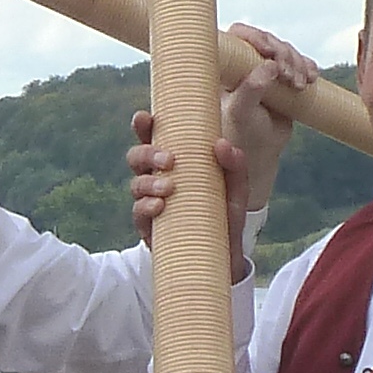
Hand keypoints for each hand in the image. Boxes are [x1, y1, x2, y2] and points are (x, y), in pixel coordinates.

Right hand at [126, 109, 254, 277]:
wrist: (224, 254)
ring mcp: (150, 202)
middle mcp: (157, 178)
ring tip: (169, 187)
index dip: (143, 126)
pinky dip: (146, 207)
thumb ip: (235, 164)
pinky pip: (138, 213)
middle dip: (147, 153)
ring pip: (135, 184)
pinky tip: (160, 206)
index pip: (153, 138)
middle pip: (136, 157)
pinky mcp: (148, 227)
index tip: (145, 118)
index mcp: (175, 163)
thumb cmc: (225, 213)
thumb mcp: (237, 187)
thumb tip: (222, 144)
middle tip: (169, 160)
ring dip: (148, 182)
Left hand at [221, 22, 318, 209]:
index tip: (268, 51)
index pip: (239, 35)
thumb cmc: (241, 133)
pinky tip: (312, 79)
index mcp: (227, 66)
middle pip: (266, 41)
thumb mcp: (241, 113)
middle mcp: (244, 63)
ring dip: (297, 63)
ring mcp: (264, 68)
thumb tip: (269, 66)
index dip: (255, 36)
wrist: (259, 150)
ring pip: (285, 50)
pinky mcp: (282, 77)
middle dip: (283, 54)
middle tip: (289, 77)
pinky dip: (307, 67)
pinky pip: (299, 62)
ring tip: (300, 85)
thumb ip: (250, 90)